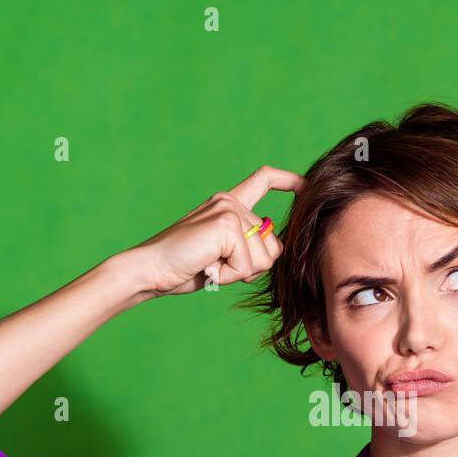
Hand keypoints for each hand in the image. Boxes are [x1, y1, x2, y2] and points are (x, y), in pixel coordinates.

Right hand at [115, 164, 303, 303]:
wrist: (150, 270)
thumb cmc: (184, 267)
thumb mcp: (223, 254)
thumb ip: (247, 247)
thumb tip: (277, 250)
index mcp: (228, 204)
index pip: (264, 179)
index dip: (290, 181)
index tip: (306, 185)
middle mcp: (230, 201)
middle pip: (274, 246)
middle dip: (252, 268)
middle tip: (218, 266)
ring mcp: (229, 210)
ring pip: (263, 259)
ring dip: (238, 274)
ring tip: (210, 265)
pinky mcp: (226, 225)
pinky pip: (247, 265)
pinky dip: (229, 276)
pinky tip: (208, 268)